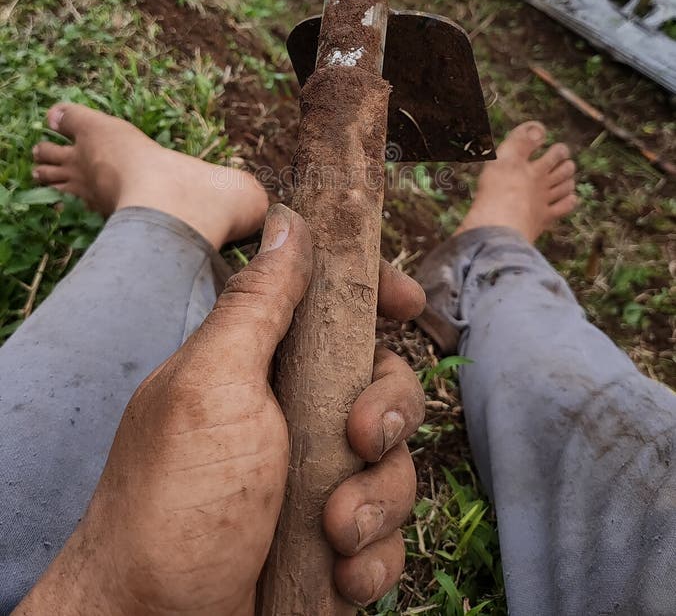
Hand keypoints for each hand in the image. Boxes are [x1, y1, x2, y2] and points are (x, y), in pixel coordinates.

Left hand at [17, 205, 425, 615]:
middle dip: (388, 413)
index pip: (334, 309)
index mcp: (261, 365)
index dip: (378, 296)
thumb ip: (259, 304)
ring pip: (396, 463)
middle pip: (386, 383)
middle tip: (357, 441)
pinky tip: (337, 575)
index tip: (408, 300)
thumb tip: (288, 222)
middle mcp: (292, 416)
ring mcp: (313, 480)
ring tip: (332, 533)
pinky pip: (388, 533)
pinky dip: (372, 556)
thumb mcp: (214, 385)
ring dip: (376, 501)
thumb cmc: (172, 502)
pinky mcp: (329, 542)